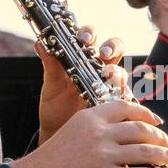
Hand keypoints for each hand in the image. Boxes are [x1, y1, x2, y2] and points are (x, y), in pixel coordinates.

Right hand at [9, 100, 167, 167]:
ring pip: (147, 152)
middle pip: (142, 130)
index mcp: (91, 117)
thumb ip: (97, 129)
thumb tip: (124, 135)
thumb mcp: (72, 131)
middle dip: (162, 139)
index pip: (127, 108)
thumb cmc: (51, 161)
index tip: (158, 123)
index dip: (147, 115)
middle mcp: (100, 132)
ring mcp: (104, 155)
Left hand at [36, 26, 126, 142]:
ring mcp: (110, 86)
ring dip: (117, 72)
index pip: (90, 38)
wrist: (59, 134)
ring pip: (122, 71)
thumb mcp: (51, 87)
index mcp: (82, 59)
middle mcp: (99, 69)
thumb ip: (50, 66)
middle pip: (114, 48)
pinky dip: (124, 96)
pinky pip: (126, 98)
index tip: (84, 37)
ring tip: (109, 76)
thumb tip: (40, 44)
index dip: (90, 33)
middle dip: (111, 47)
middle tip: (104, 53)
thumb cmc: (55, 107)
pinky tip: (118, 98)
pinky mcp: (117, 105)